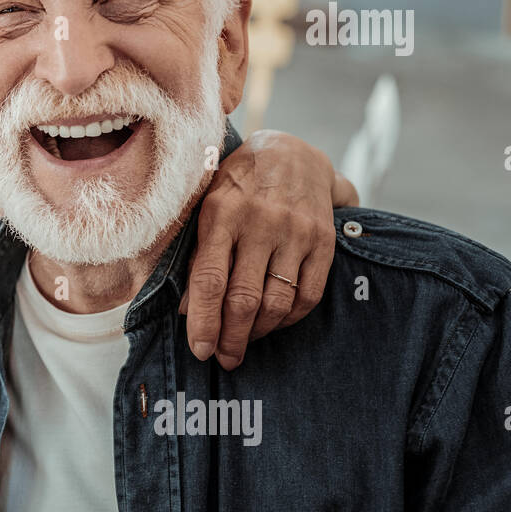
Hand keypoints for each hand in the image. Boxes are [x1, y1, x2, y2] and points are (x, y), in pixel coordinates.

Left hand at [179, 129, 358, 369]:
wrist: (292, 152)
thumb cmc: (237, 186)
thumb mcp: (206, 208)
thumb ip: (197, 257)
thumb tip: (186, 311)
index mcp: (221, 214)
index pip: (209, 280)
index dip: (203, 321)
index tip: (200, 350)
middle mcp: (261, 223)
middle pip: (244, 298)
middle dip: (231, 338)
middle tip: (223, 358)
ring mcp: (296, 232)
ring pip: (277, 302)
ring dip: (258, 333)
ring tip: (244, 343)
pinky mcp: (324, 242)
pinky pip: (308, 296)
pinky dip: (288, 320)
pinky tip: (273, 324)